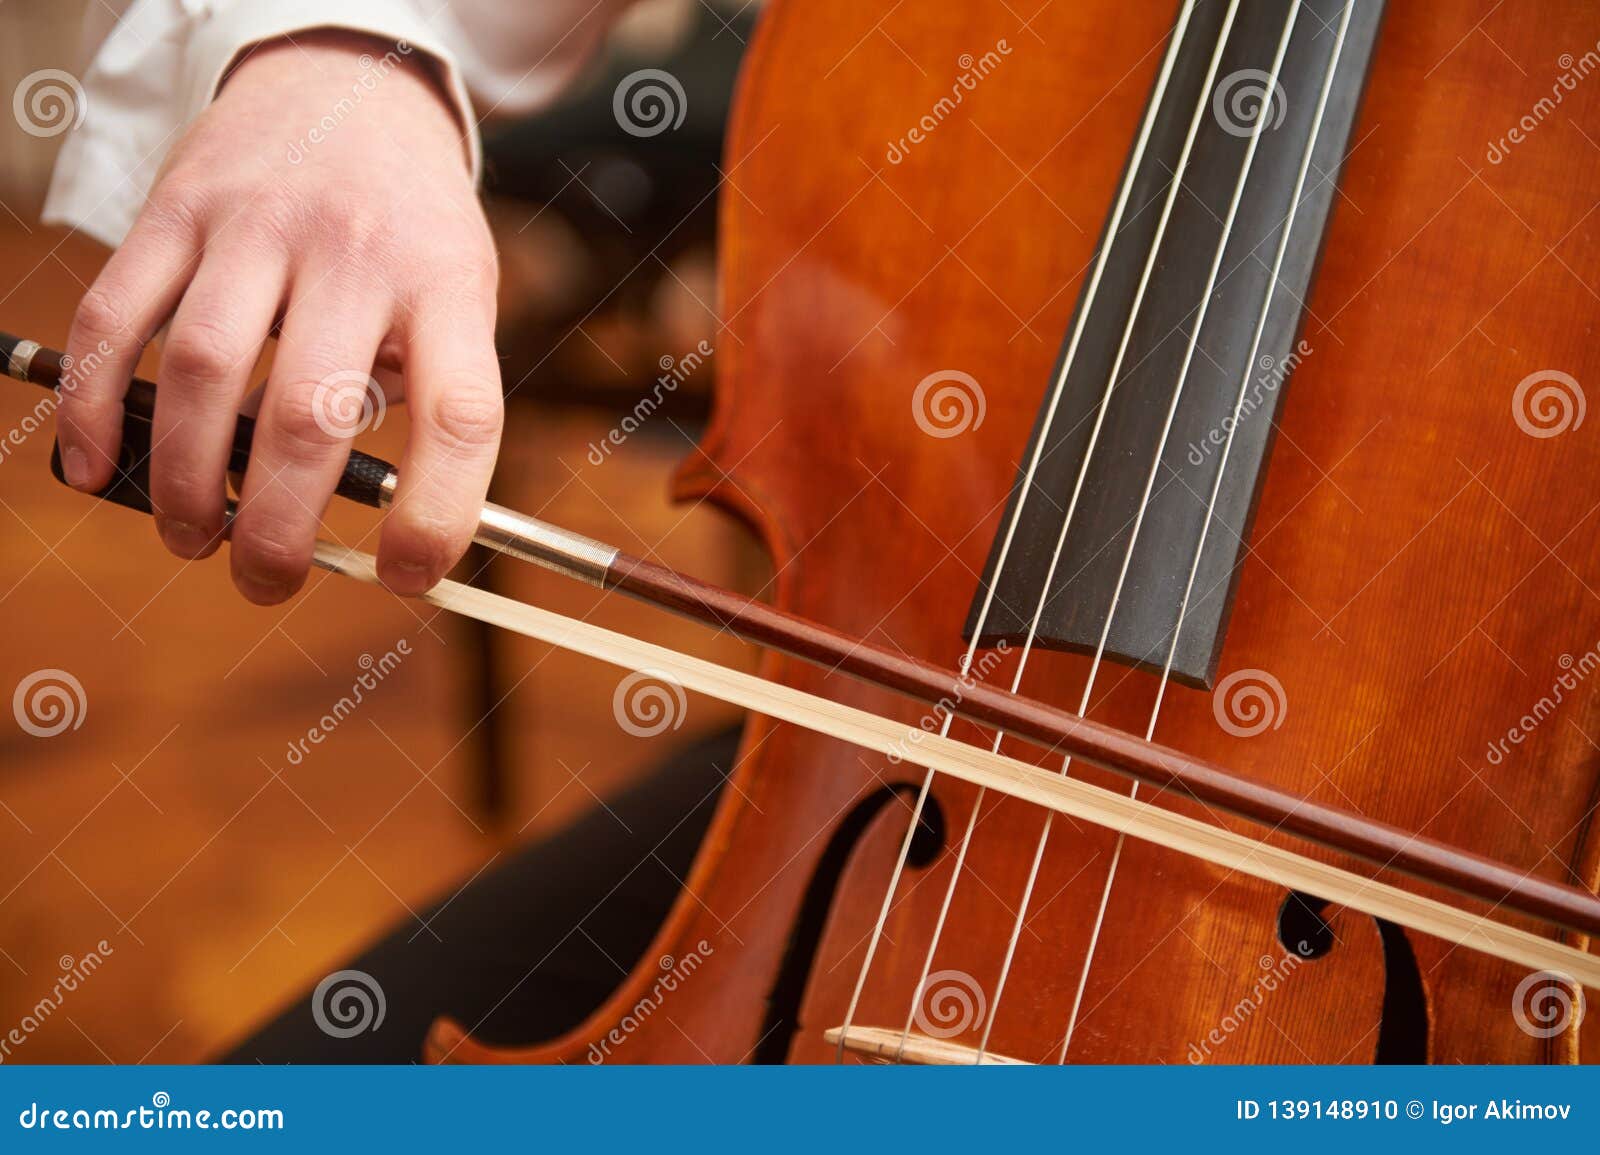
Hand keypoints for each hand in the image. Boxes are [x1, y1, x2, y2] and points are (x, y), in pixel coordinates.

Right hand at [55, 30, 502, 603]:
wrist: (352, 87)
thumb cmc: (411, 225)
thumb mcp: (460, 295)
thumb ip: (428, 394)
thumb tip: (377, 523)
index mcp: (447, 287)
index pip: (461, 416)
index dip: (437, 513)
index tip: (405, 573)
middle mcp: (357, 253)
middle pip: (311, 415)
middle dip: (278, 526)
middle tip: (267, 580)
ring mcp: (259, 226)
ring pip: (204, 373)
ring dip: (186, 481)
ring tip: (192, 537)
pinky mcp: (176, 210)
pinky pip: (116, 316)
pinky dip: (95, 403)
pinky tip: (100, 467)